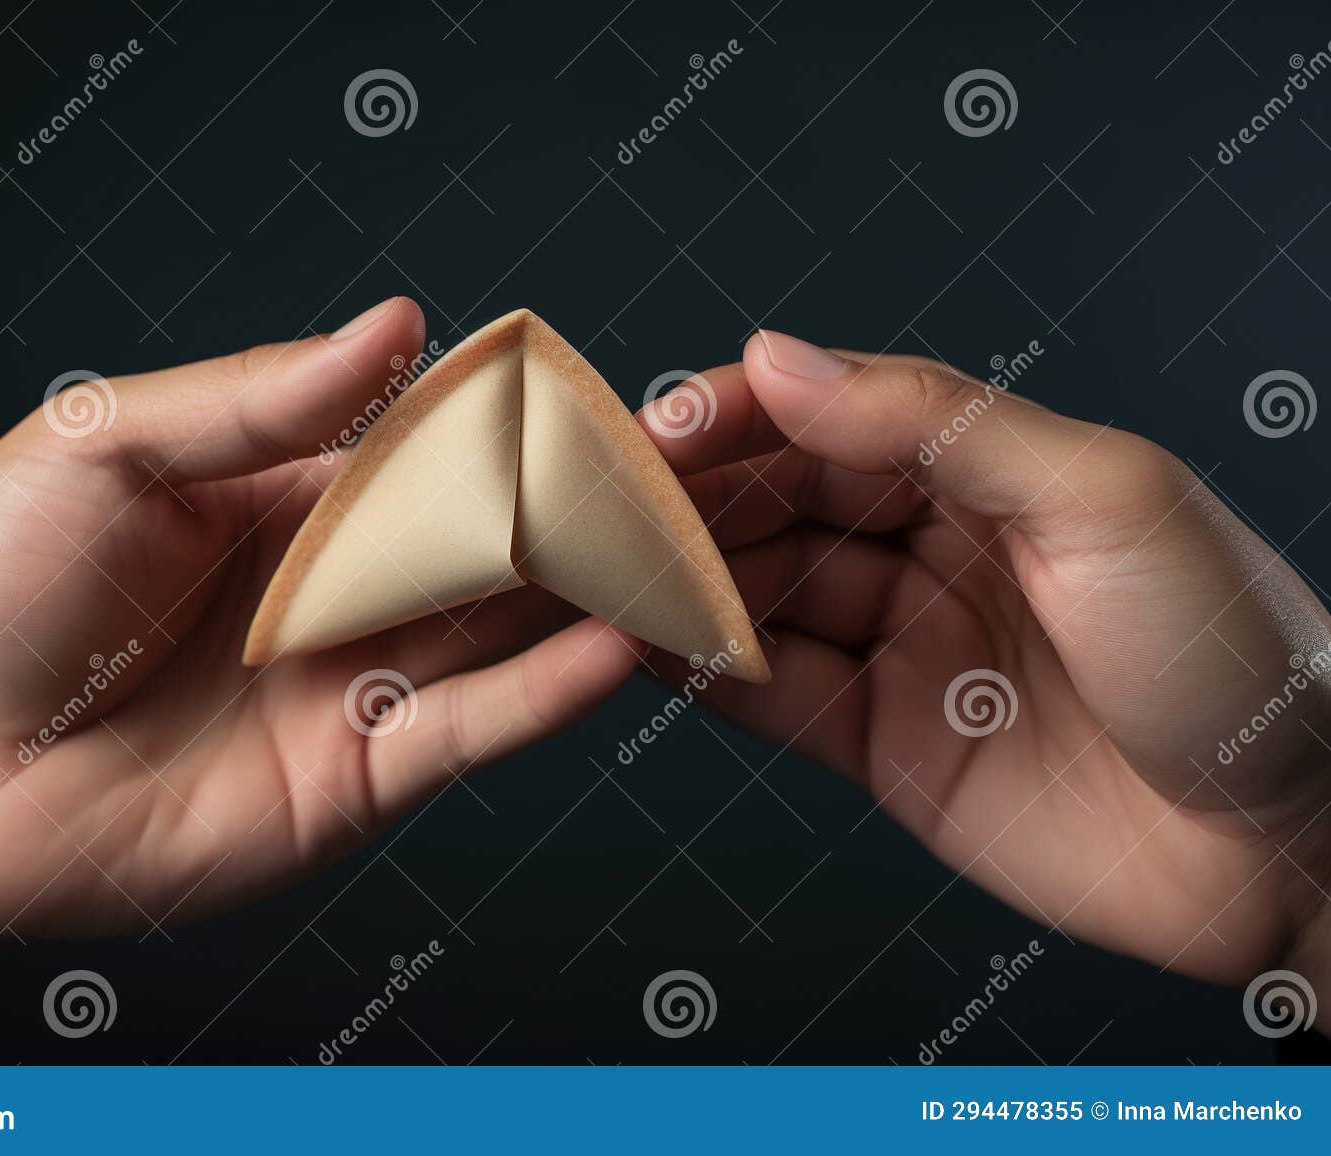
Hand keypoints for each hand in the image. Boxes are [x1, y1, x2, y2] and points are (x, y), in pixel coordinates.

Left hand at [0, 298, 640, 1022]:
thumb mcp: (105, 447)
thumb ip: (259, 397)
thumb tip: (399, 326)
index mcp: (280, 497)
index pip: (428, 448)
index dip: (512, 423)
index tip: (596, 392)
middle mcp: (333, 593)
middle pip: (484, 540)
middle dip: (576, 508)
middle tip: (673, 471)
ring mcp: (350, 687)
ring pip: (500, 631)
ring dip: (590, 593)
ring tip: (679, 548)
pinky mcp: (353, 781)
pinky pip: (470, 730)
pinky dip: (548, 692)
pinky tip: (615, 641)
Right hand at [640, 332, 1330, 1000]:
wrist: (1294, 847)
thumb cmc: (1231, 650)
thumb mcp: (1096, 497)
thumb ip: (934, 421)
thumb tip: (782, 357)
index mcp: (992, 471)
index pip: (832, 421)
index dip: (738, 416)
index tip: (654, 427)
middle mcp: (939, 552)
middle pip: (783, 509)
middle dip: (692, 503)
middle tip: (603, 509)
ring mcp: (910, 653)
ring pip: (766, 601)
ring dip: (686, 587)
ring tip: (604, 579)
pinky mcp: (891, 750)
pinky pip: (779, 700)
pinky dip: (712, 676)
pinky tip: (653, 652)